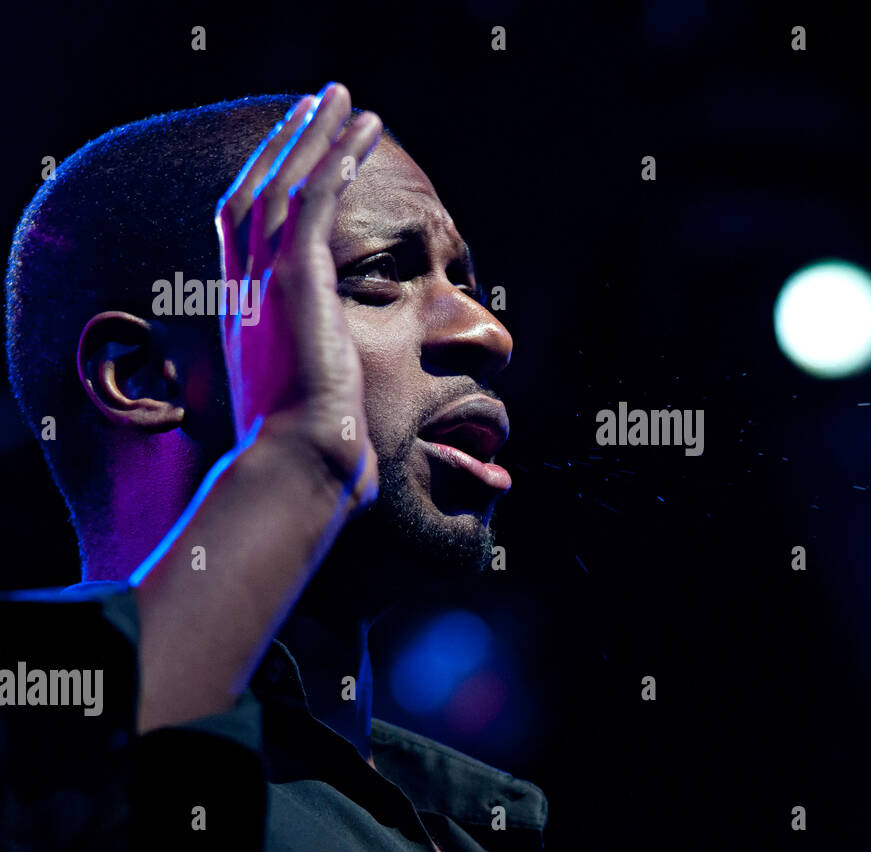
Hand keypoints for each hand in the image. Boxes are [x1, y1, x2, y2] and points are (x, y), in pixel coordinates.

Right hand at [215, 82, 380, 508]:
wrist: (299, 465)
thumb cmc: (309, 454)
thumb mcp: (305, 408)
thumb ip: (319, 393)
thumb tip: (351, 421)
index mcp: (244, 317)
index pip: (245, 234)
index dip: (265, 186)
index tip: (292, 159)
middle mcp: (245, 291)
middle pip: (256, 193)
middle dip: (285, 146)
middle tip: (315, 106)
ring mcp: (265, 283)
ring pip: (284, 185)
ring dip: (314, 136)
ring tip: (344, 99)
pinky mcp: (297, 280)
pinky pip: (313, 202)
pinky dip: (332, 162)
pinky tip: (359, 133)